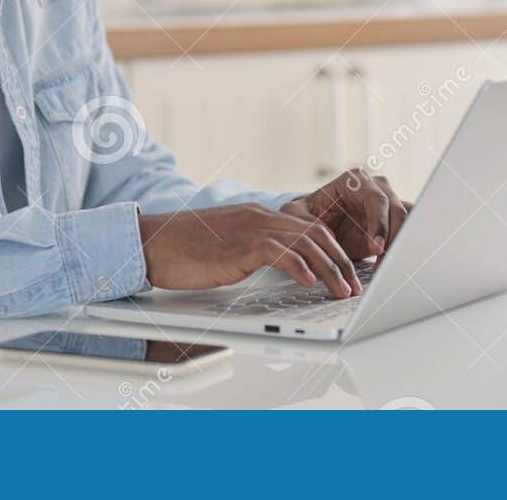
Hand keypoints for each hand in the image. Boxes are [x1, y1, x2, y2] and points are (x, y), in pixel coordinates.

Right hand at [137, 203, 361, 298]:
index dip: (333, 249)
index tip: (347, 271)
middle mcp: (260, 217)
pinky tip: (310, 283)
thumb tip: (276, 267)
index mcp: (259, 215)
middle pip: (316, 233)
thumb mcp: (228, 245)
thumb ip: (253, 249)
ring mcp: (250, 229)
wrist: (152, 242)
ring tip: (342, 291)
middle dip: (341, 261)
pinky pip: (280, 253)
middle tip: (354, 285)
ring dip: (330, 270)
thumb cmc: (184, 248)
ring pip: (306, 243)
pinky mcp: (239, 246)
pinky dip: (300, 268)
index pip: (309, 227)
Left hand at [281, 168, 411, 259]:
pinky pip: (409, 232)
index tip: (375, 248)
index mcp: (354, 180)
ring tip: (388, 269)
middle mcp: (376, 187)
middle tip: (383, 262)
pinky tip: (395, 266)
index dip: (378, 223)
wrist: (317, 226)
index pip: (375, 198)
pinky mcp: (395, 220)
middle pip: (397, 210)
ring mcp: (389, 202)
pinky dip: (405, 248)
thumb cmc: (307, 217)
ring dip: (401, 246)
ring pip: (408, 221)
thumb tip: (312, 235)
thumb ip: (302, 222)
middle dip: (393, 238)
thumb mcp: (297, 217)